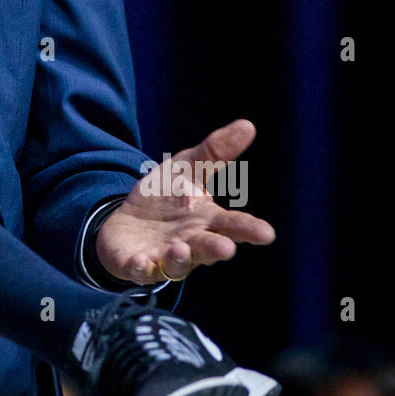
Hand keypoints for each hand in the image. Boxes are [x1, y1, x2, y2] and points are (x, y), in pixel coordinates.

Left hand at [95, 119, 274, 283]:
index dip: (249, 230)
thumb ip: (214, 152)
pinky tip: (142, 262)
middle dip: (217, 249)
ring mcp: (163, 257)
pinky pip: (140, 270)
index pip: (232, 226)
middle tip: (228, 249)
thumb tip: (248, 125)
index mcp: (206, 221)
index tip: (267, 233)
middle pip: (207, 248)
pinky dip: (141, 268)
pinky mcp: (136, 264)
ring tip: (180, 247)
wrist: (127, 218)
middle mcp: (190, 243)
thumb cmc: (166, 197)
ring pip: (176, 263)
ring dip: (179, 258)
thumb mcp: (187, 168)